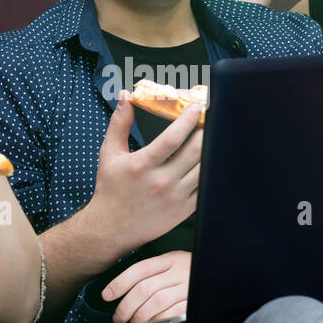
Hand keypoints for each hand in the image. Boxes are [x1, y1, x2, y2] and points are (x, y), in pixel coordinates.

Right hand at [86, 91, 201, 254]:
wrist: (111, 227)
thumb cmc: (111, 188)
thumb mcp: (109, 153)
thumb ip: (119, 123)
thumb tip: (125, 96)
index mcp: (142, 165)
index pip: (171, 139)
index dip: (186, 121)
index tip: (195, 107)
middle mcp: (160, 182)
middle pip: (194, 152)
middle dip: (205, 131)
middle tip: (209, 118)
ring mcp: (175, 198)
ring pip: (203, 170)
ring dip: (211, 150)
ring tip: (213, 136)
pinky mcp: (184, 210)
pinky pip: (205, 188)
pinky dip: (211, 173)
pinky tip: (211, 160)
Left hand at [103, 250, 190, 322]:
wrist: (223, 274)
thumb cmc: (193, 272)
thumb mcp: (174, 264)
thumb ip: (153, 273)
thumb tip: (123, 290)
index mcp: (170, 259)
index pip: (139, 269)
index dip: (120, 282)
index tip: (107, 294)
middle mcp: (179, 271)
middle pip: (144, 288)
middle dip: (126, 306)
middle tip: (118, 317)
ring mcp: (188, 287)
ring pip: (156, 302)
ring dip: (139, 316)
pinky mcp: (195, 303)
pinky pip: (171, 314)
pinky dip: (157, 321)